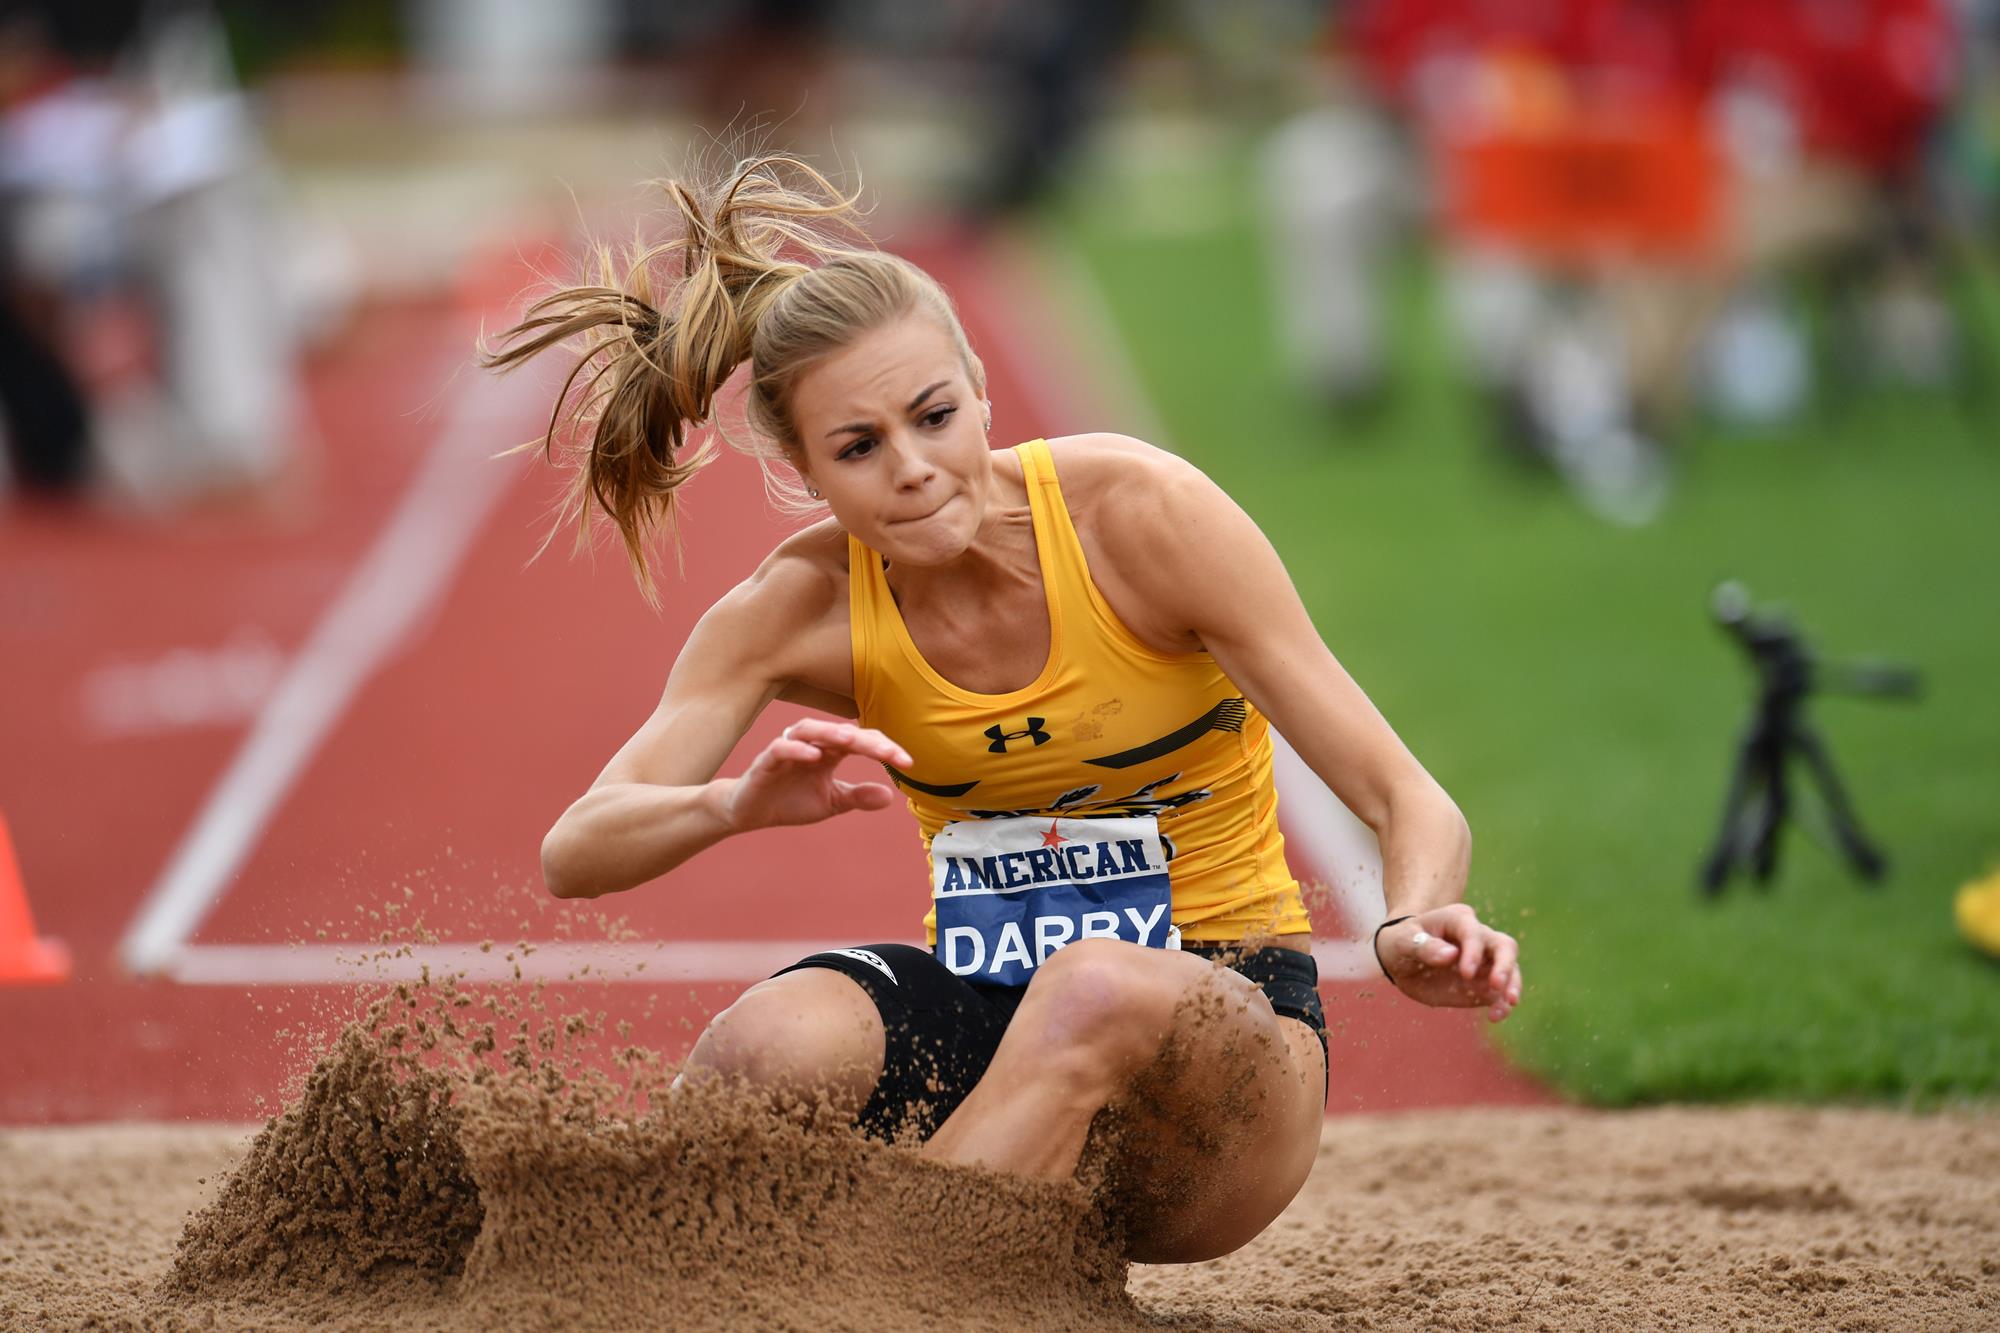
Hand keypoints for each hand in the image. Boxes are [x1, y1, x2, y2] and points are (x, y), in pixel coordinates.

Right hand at [722, 719, 911, 831]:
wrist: (749, 812)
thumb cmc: (790, 800)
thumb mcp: (830, 802)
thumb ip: (857, 797)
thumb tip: (890, 797)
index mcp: (829, 751)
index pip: (862, 741)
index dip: (885, 749)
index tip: (908, 764)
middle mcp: (811, 744)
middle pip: (841, 732)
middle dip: (867, 740)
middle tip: (890, 752)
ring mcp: (787, 749)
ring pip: (810, 729)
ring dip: (831, 732)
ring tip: (853, 740)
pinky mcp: (765, 762)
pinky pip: (780, 749)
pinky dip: (796, 749)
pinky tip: (814, 756)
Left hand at [1374, 904, 1521, 1022]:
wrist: (1402, 959)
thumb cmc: (1402, 942)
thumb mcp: (1402, 941)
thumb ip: (1423, 946)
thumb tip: (1451, 954)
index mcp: (1457, 920)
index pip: (1473, 932)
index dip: (1473, 951)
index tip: (1466, 972)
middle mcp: (1478, 937)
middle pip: (1504, 946)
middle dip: (1505, 965)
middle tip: (1497, 985)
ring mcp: (1484, 961)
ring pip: (1510, 968)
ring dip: (1511, 985)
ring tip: (1507, 1004)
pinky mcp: (1484, 984)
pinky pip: (1500, 993)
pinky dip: (1502, 1004)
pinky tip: (1495, 1016)